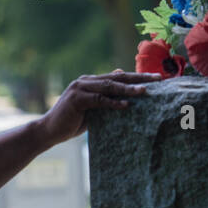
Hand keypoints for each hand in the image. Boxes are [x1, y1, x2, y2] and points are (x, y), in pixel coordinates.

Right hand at [36, 70, 160, 145]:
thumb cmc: (72, 122)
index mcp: (91, 82)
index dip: (137, 77)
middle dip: (139, 77)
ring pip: (109, 86)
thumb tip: (123, 91)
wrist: (49, 130)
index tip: (156, 79)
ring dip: (128, 88)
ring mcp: (80, 88)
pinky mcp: (77, 99)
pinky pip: (99, 100)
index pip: (118, 77)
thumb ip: (105, 99)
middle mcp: (86, 81)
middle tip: (158, 79)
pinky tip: (126, 105)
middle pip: (117, 77)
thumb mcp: (93, 110)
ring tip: (145, 91)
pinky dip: (113, 103)